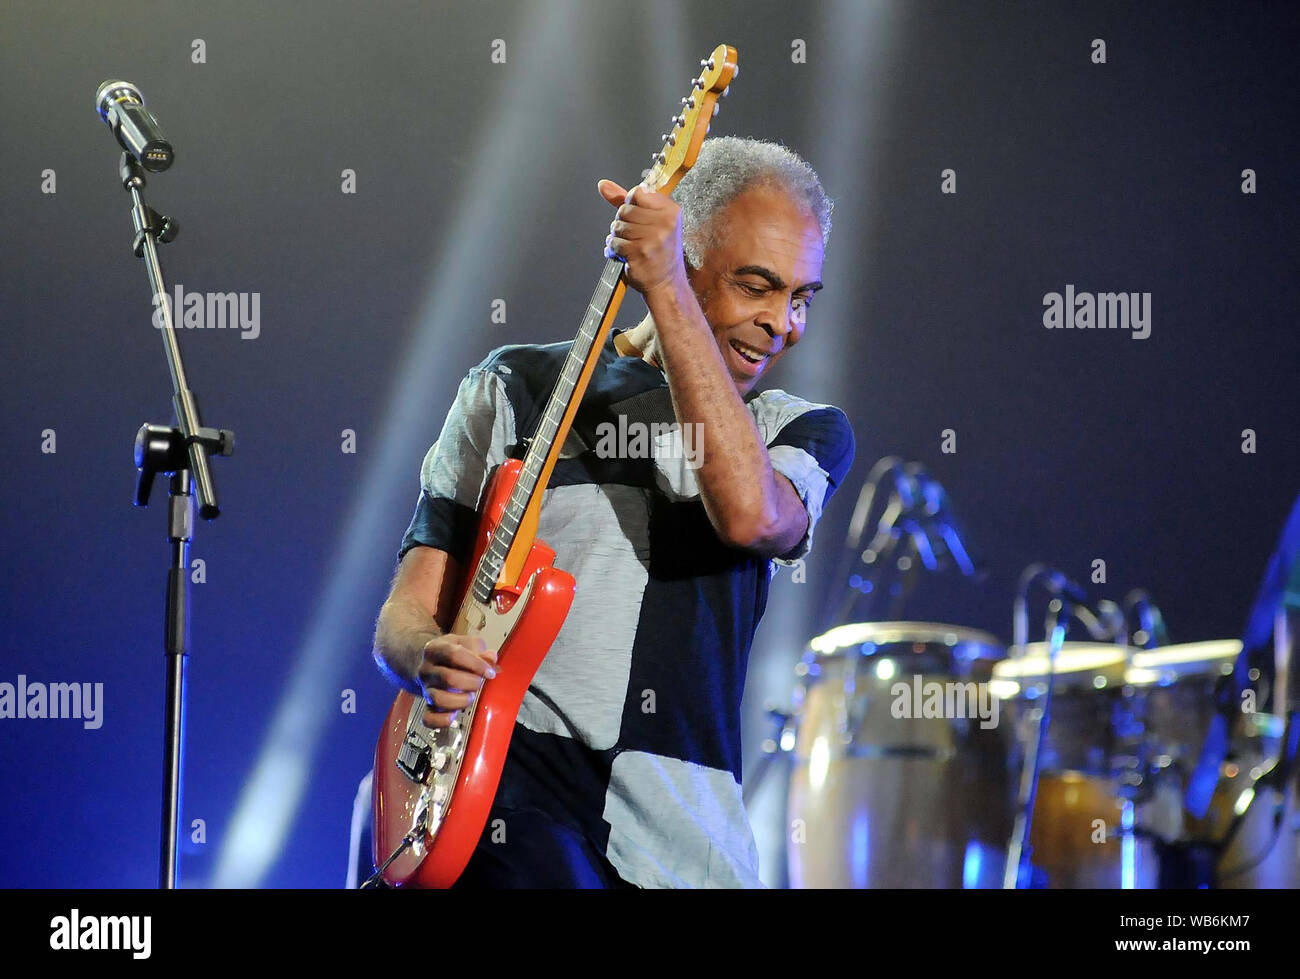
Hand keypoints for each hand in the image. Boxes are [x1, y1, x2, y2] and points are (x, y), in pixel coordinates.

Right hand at [417, 634, 497, 728]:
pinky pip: (429, 718)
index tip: (489, 672)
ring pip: (438, 699)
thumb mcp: (462, 642)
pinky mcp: (427, 705)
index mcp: (435, 649)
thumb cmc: (447, 652)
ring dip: (461, 701)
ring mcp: (426, 689)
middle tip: (479, 682)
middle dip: (471, 682)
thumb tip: (491, 659)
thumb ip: (478, 648)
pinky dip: (442, 720)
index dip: (476, 664)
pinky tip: (454, 715)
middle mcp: (427, 669)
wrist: (421, 660)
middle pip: (448, 678)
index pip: (454, 654)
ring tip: (469, 696)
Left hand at [598, 179, 688, 298]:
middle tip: (633, 236)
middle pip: (625, 209)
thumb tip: (603, 185)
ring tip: (628, 246)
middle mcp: (665, 223)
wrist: (666, 283)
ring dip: (617, 237)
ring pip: (618, 226)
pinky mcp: (639, 252)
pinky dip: (614, 250)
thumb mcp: (650, 221)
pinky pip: (614, 242)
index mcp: (671, 211)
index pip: (638, 193)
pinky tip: (623, 255)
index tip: (638, 217)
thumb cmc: (658, 251)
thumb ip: (626, 201)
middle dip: (622, 223)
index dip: (631, 204)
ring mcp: (653, 238)